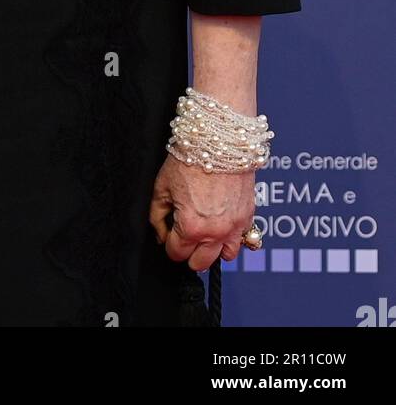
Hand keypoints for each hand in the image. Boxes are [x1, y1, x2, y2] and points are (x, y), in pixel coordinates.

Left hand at [149, 153, 255, 270]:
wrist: (220, 140)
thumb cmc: (190, 158)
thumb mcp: (161, 187)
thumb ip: (157, 216)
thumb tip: (161, 234)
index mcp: (191, 227)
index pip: (176, 254)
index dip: (169, 242)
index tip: (169, 231)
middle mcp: (215, 233)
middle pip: (200, 263)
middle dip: (189, 251)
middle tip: (184, 232)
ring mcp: (235, 227)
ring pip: (224, 257)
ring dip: (213, 248)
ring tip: (204, 230)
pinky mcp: (248, 217)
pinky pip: (242, 242)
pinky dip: (231, 238)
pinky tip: (221, 223)